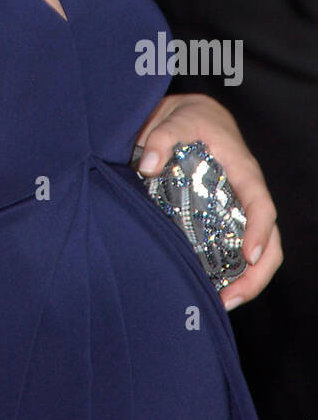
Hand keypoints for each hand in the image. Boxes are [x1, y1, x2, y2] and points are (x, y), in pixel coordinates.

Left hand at [133, 93, 282, 310]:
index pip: (261, 204)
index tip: (250, 255)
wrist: (192, 116)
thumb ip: (161, 138)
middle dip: (256, 274)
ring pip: (257, 252)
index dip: (260, 230)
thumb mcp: (175, 119)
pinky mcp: (224, 218)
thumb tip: (149, 165)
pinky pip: (234, 249)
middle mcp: (246, 195)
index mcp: (243, 170)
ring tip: (219, 303)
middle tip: (229, 299)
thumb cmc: (190, 118)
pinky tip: (208, 288)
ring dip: (244, 281)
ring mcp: (238, 209)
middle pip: (270, 241)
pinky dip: (228, 272)